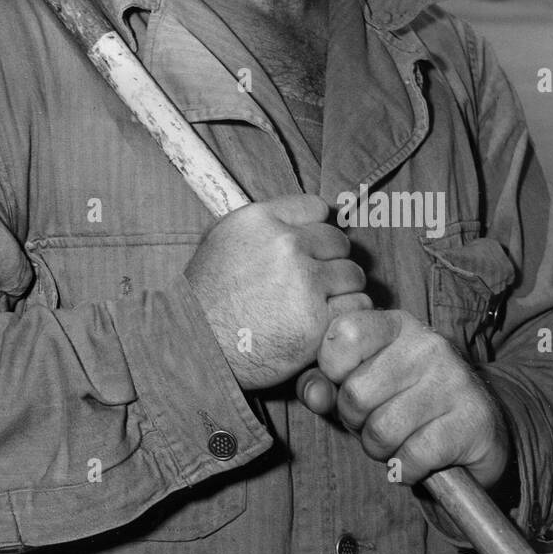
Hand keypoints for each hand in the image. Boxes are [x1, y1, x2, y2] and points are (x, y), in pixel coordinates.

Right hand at [184, 194, 371, 390]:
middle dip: (331, 261)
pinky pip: (356, 306)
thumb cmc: (206, 295)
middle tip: (314, 283)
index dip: (316, 229)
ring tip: (317, 305)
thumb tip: (303, 214)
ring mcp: (304, 281)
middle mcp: (285, 244)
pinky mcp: (316, 319)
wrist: (197, 346)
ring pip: (353, 274)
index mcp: (261, 219)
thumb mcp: (221, 238)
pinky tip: (324, 323)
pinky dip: (346, 316)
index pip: (316, 207)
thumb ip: (262, 222)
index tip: (310, 249)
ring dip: (341, 290)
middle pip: (339, 241)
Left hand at [314, 309, 510, 488]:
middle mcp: (428, 344)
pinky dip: (406, 469)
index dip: (333, 371)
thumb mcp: (363, 382)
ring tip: (396, 441)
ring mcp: (454, 380)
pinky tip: (417, 459)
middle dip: (355, 421)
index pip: (344, 334)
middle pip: (356, 393)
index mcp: (396, 324)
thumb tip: (312, 394)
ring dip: (379, 450)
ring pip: (382, 430)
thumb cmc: (407, 402)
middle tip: (374, 422)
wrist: (480, 427)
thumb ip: (326, 383)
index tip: (347, 384)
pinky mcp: (472, 420)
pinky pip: (412, 457)